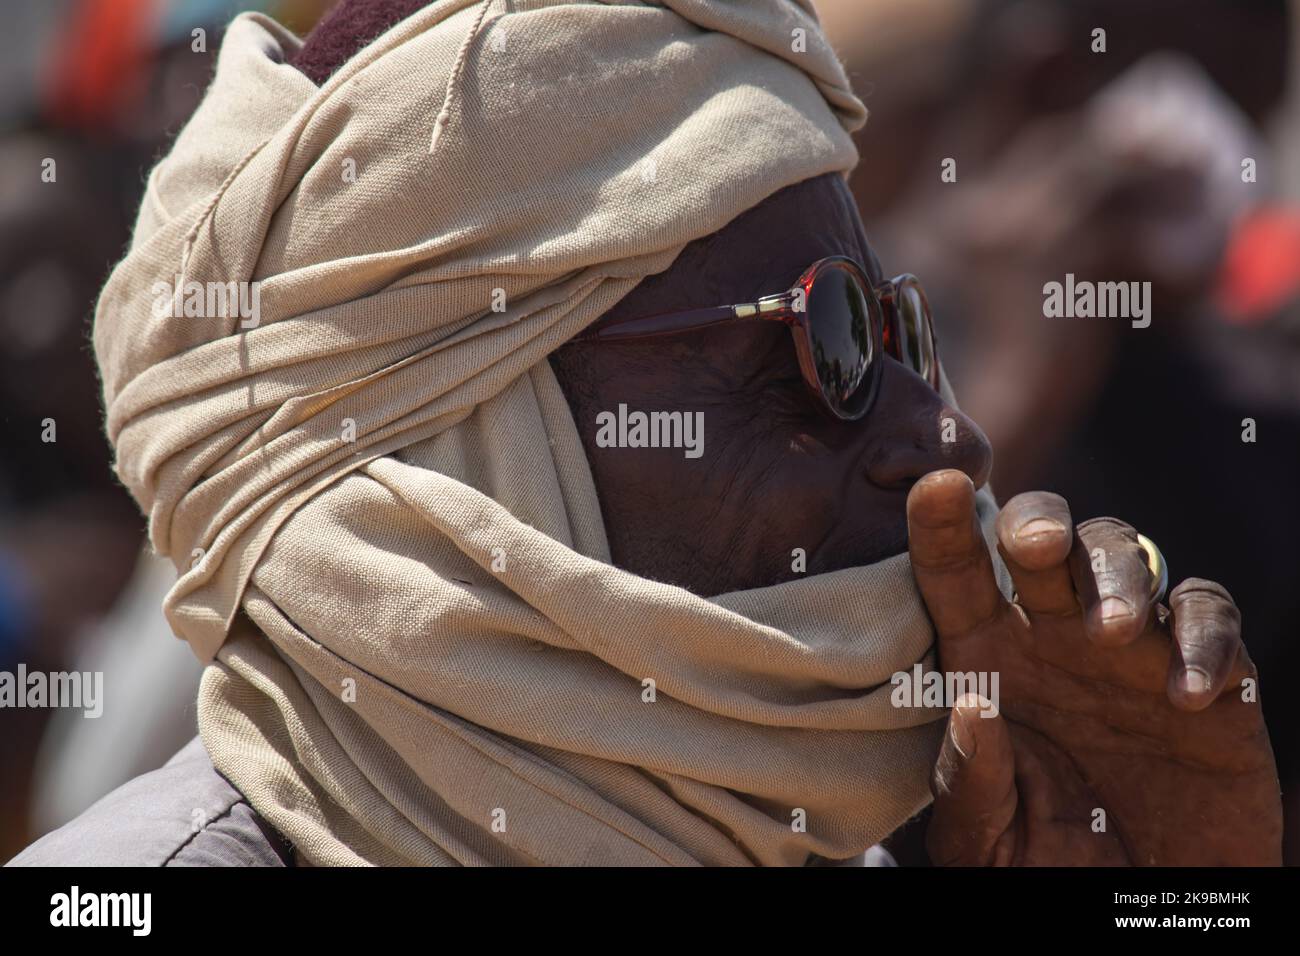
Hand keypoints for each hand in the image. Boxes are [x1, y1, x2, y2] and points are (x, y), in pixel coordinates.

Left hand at [907, 469, 1281, 865]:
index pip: (954, 579)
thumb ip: (971, 785)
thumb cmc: (1050, 863)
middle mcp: (1055, 640)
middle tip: (1034, 545)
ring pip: (1125, 554)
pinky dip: (1205, 640)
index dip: (941, 527)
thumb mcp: (989, 844)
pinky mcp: (1210, 675)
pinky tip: (1186, 695)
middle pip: (1043, 540)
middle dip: (1038, 522)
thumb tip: (972, 706)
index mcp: (989, 661)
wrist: (1147, 906)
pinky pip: (1210, 617)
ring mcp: (1133, 650)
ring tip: (1114, 632)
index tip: (934, 486)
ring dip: (1120, 577)